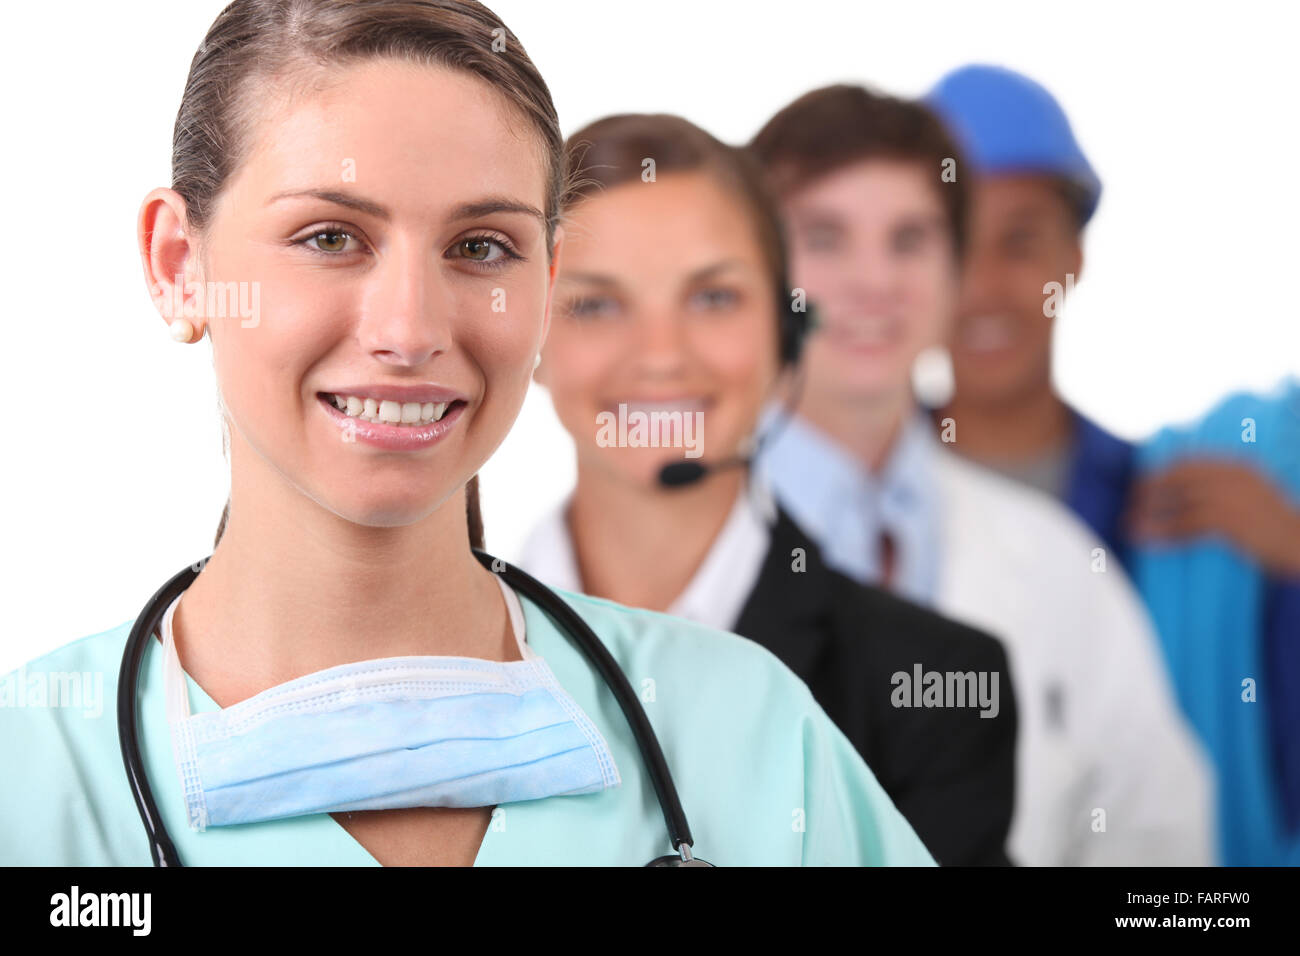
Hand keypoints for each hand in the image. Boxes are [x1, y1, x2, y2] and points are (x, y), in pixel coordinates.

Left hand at [1127, 459, 1299, 576]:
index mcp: (1238, 466)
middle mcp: (1232, 475)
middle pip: (1177, 475)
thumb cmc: (1277, 528)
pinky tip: (1144, 538)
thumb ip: (1224, 488)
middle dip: (1149, 488)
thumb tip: (1184, 496)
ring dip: (1148, 512)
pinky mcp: (1228, 521)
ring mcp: (1230, 496)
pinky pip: (1184, 525)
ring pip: (1176, 499)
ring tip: (1129, 523)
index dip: (1161, 471)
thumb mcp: (1253, 495)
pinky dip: (1161, 532)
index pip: (1188, 461)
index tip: (1142, 483)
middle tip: (1131, 503)